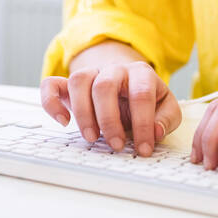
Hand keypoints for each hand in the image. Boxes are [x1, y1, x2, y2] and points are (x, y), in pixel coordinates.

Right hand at [40, 61, 181, 156]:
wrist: (126, 81)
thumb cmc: (146, 100)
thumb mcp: (165, 107)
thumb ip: (166, 119)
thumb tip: (155, 131)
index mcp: (141, 73)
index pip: (141, 95)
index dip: (143, 124)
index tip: (144, 148)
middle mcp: (114, 69)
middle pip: (105, 86)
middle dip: (109, 119)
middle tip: (115, 145)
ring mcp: (90, 73)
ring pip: (78, 81)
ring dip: (83, 112)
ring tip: (92, 138)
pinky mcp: (69, 83)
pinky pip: (51, 84)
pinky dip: (51, 102)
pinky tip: (63, 121)